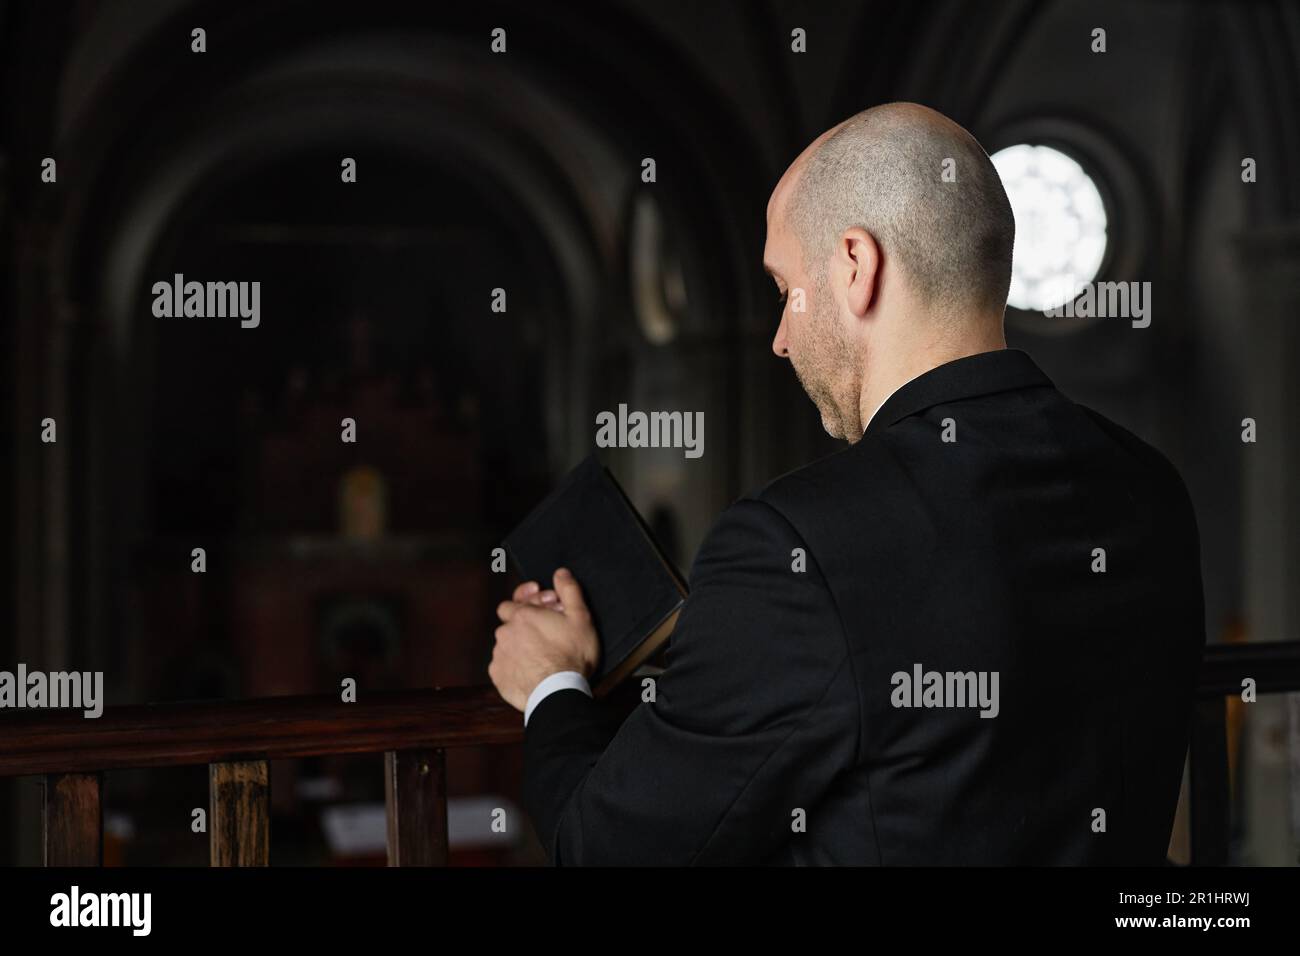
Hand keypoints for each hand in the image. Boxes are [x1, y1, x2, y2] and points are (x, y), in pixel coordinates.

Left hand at [489, 568, 599, 711]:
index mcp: (522, 615)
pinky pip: (503, 667)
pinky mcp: (498, 677)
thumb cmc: (572, 654)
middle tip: (545, 635)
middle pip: (509, 625)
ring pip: (506, 646)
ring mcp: (499, 656)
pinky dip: (514, 667)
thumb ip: (569, 591)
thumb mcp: (580, 617)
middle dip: (524, 627)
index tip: (539, 610)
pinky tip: (531, 671)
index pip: (512, 603)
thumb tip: (560, 572)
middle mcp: (505, 633)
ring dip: (519, 647)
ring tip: (540, 656)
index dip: (527, 604)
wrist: (559, 692)